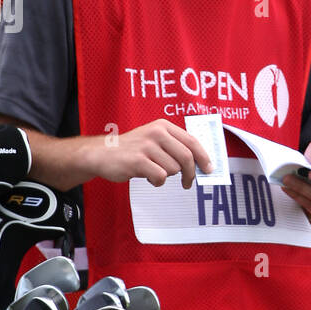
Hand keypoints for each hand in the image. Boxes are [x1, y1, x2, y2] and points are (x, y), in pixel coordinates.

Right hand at [88, 118, 211, 188]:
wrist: (101, 153)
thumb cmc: (132, 150)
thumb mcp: (153, 140)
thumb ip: (174, 148)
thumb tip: (199, 165)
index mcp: (163, 126)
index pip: (192, 141)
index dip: (204, 157)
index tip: (209, 169)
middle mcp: (156, 133)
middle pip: (186, 157)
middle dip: (191, 174)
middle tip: (188, 183)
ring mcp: (146, 146)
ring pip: (173, 169)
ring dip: (166, 176)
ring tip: (153, 171)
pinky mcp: (138, 160)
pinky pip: (160, 177)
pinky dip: (157, 182)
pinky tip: (148, 177)